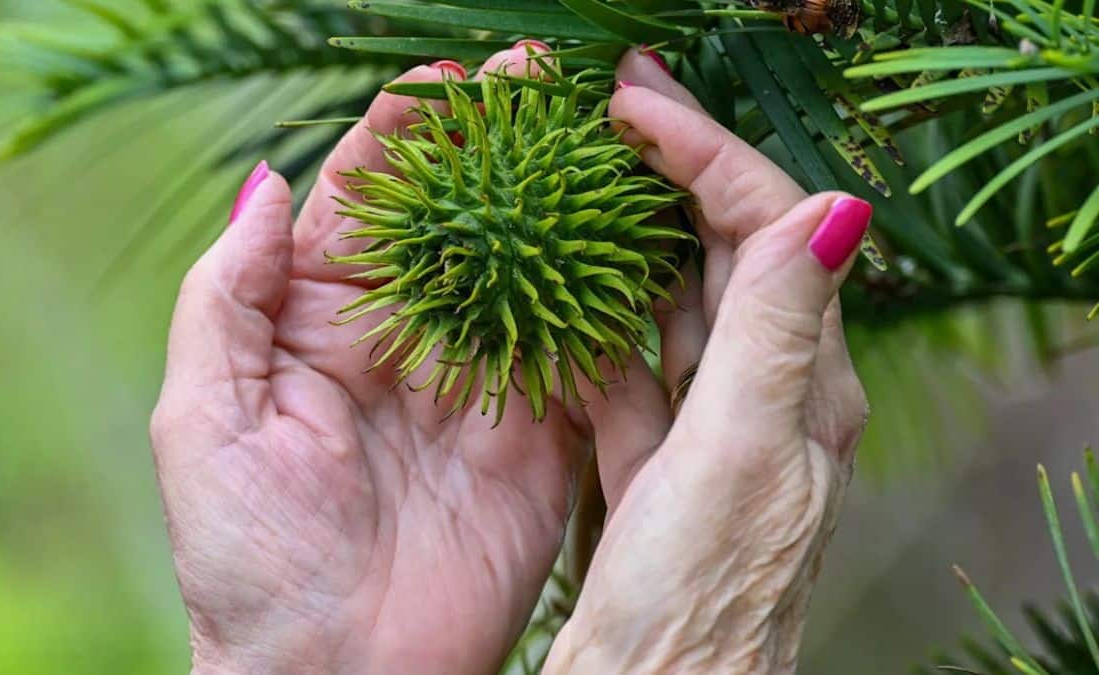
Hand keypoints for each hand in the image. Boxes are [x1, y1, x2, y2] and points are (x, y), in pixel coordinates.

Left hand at [150, 42, 594, 674]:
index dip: (402, 137)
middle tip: (541, 77)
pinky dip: (605, 292)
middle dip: (495, 146)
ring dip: (557, 197)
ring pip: (524, 267)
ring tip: (597, 127)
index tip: (444, 78)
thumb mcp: (200, 420)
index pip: (365, 205)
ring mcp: (479, 384)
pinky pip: (577, 351)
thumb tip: (268, 181)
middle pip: (457, 219)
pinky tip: (630, 230)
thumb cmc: (249, 562)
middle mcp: (405, 343)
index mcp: (319, 326)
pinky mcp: (539, 434)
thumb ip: (228, 297)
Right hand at [542, 50, 870, 673]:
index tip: (635, 104)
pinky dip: (600, 332)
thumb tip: (836, 211)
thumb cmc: (698, 602)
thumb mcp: (739, 456)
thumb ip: (779, 334)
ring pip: (677, 312)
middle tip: (615, 104)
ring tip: (589, 176)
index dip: (707, 156)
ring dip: (638, 241)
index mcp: (806, 393)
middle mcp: (768, 407)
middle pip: (728, 259)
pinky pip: (632, 379)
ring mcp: (710, 440)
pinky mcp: (657, 476)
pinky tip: (565, 302)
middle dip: (678, 174)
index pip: (772, 233)